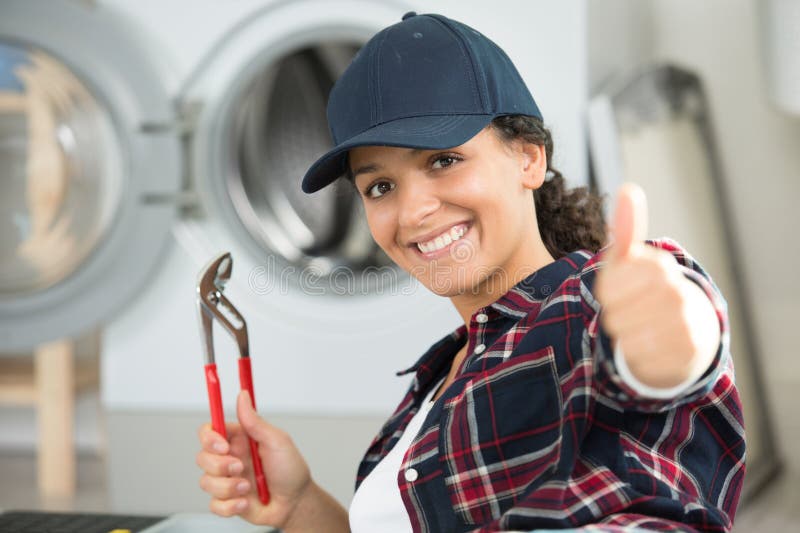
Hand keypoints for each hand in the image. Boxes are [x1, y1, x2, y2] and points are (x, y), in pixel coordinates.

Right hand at [196, 391, 311, 526]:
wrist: (296, 503)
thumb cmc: (290, 470)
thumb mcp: (277, 441)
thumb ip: (255, 421)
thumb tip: (243, 396)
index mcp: (239, 440)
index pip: (210, 431)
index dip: (209, 438)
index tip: (223, 446)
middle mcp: (230, 458)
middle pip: (202, 457)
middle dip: (221, 466)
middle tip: (241, 468)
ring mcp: (227, 480)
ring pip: (206, 482)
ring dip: (229, 487)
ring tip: (249, 488)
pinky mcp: (227, 501)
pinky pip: (214, 505)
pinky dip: (230, 506)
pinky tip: (246, 502)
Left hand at [594, 183, 719, 388]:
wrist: (690, 330)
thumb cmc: (647, 291)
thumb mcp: (631, 261)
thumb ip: (625, 230)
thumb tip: (629, 189)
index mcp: (658, 266)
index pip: (607, 289)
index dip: (608, 295)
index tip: (622, 291)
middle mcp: (676, 291)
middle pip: (614, 316)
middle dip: (617, 317)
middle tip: (634, 312)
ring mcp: (685, 321)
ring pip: (626, 338)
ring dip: (627, 337)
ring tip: (643, 328)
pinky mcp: (687, 351)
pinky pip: (640, 358)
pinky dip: (639, 356)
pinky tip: (653, 346)